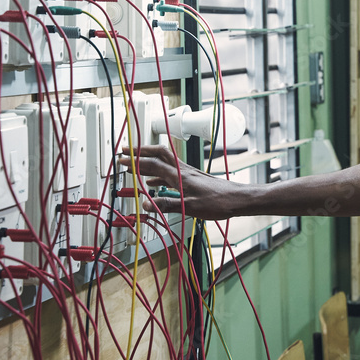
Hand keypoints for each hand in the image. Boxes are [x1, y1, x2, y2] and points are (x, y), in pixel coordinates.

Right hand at [118, 144, 243, 219]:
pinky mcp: (192, 179)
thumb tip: (146, 204)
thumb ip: (167, 205)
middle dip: (141, 151)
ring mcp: (188, 173)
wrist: (237, 199)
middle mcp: (183, 171)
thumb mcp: (191, 207)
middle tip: (126, 152)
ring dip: (148, 161)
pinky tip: (154, 184)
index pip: (153, 164)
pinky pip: (171, 173)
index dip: (135, 161)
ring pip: (164, 162)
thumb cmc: (218, 202)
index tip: (121, 159)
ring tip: (135, 165)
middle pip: (158, 155)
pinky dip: (159, 175)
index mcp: (180, 176)